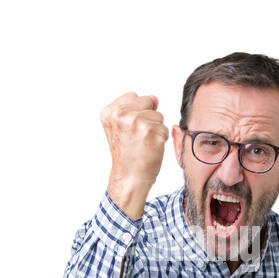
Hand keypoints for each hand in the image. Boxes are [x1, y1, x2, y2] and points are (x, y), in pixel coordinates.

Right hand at [101, 92, 168, 219]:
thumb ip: (133, 109)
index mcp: (109, 112)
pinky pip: (166, 128)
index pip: (134, 96)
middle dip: (148, 118)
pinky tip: (151, 148)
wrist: (130, 177)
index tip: (131, 129)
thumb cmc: (128, 154)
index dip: (138, 112)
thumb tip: (154, 99)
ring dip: (156, 129)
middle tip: (139, 137)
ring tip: (144, 143)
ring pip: (159, 116)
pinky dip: (162, 139)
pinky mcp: (152, 131)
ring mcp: (136, 121)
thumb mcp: (120, 127)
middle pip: (148, 102)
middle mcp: (121, 114)